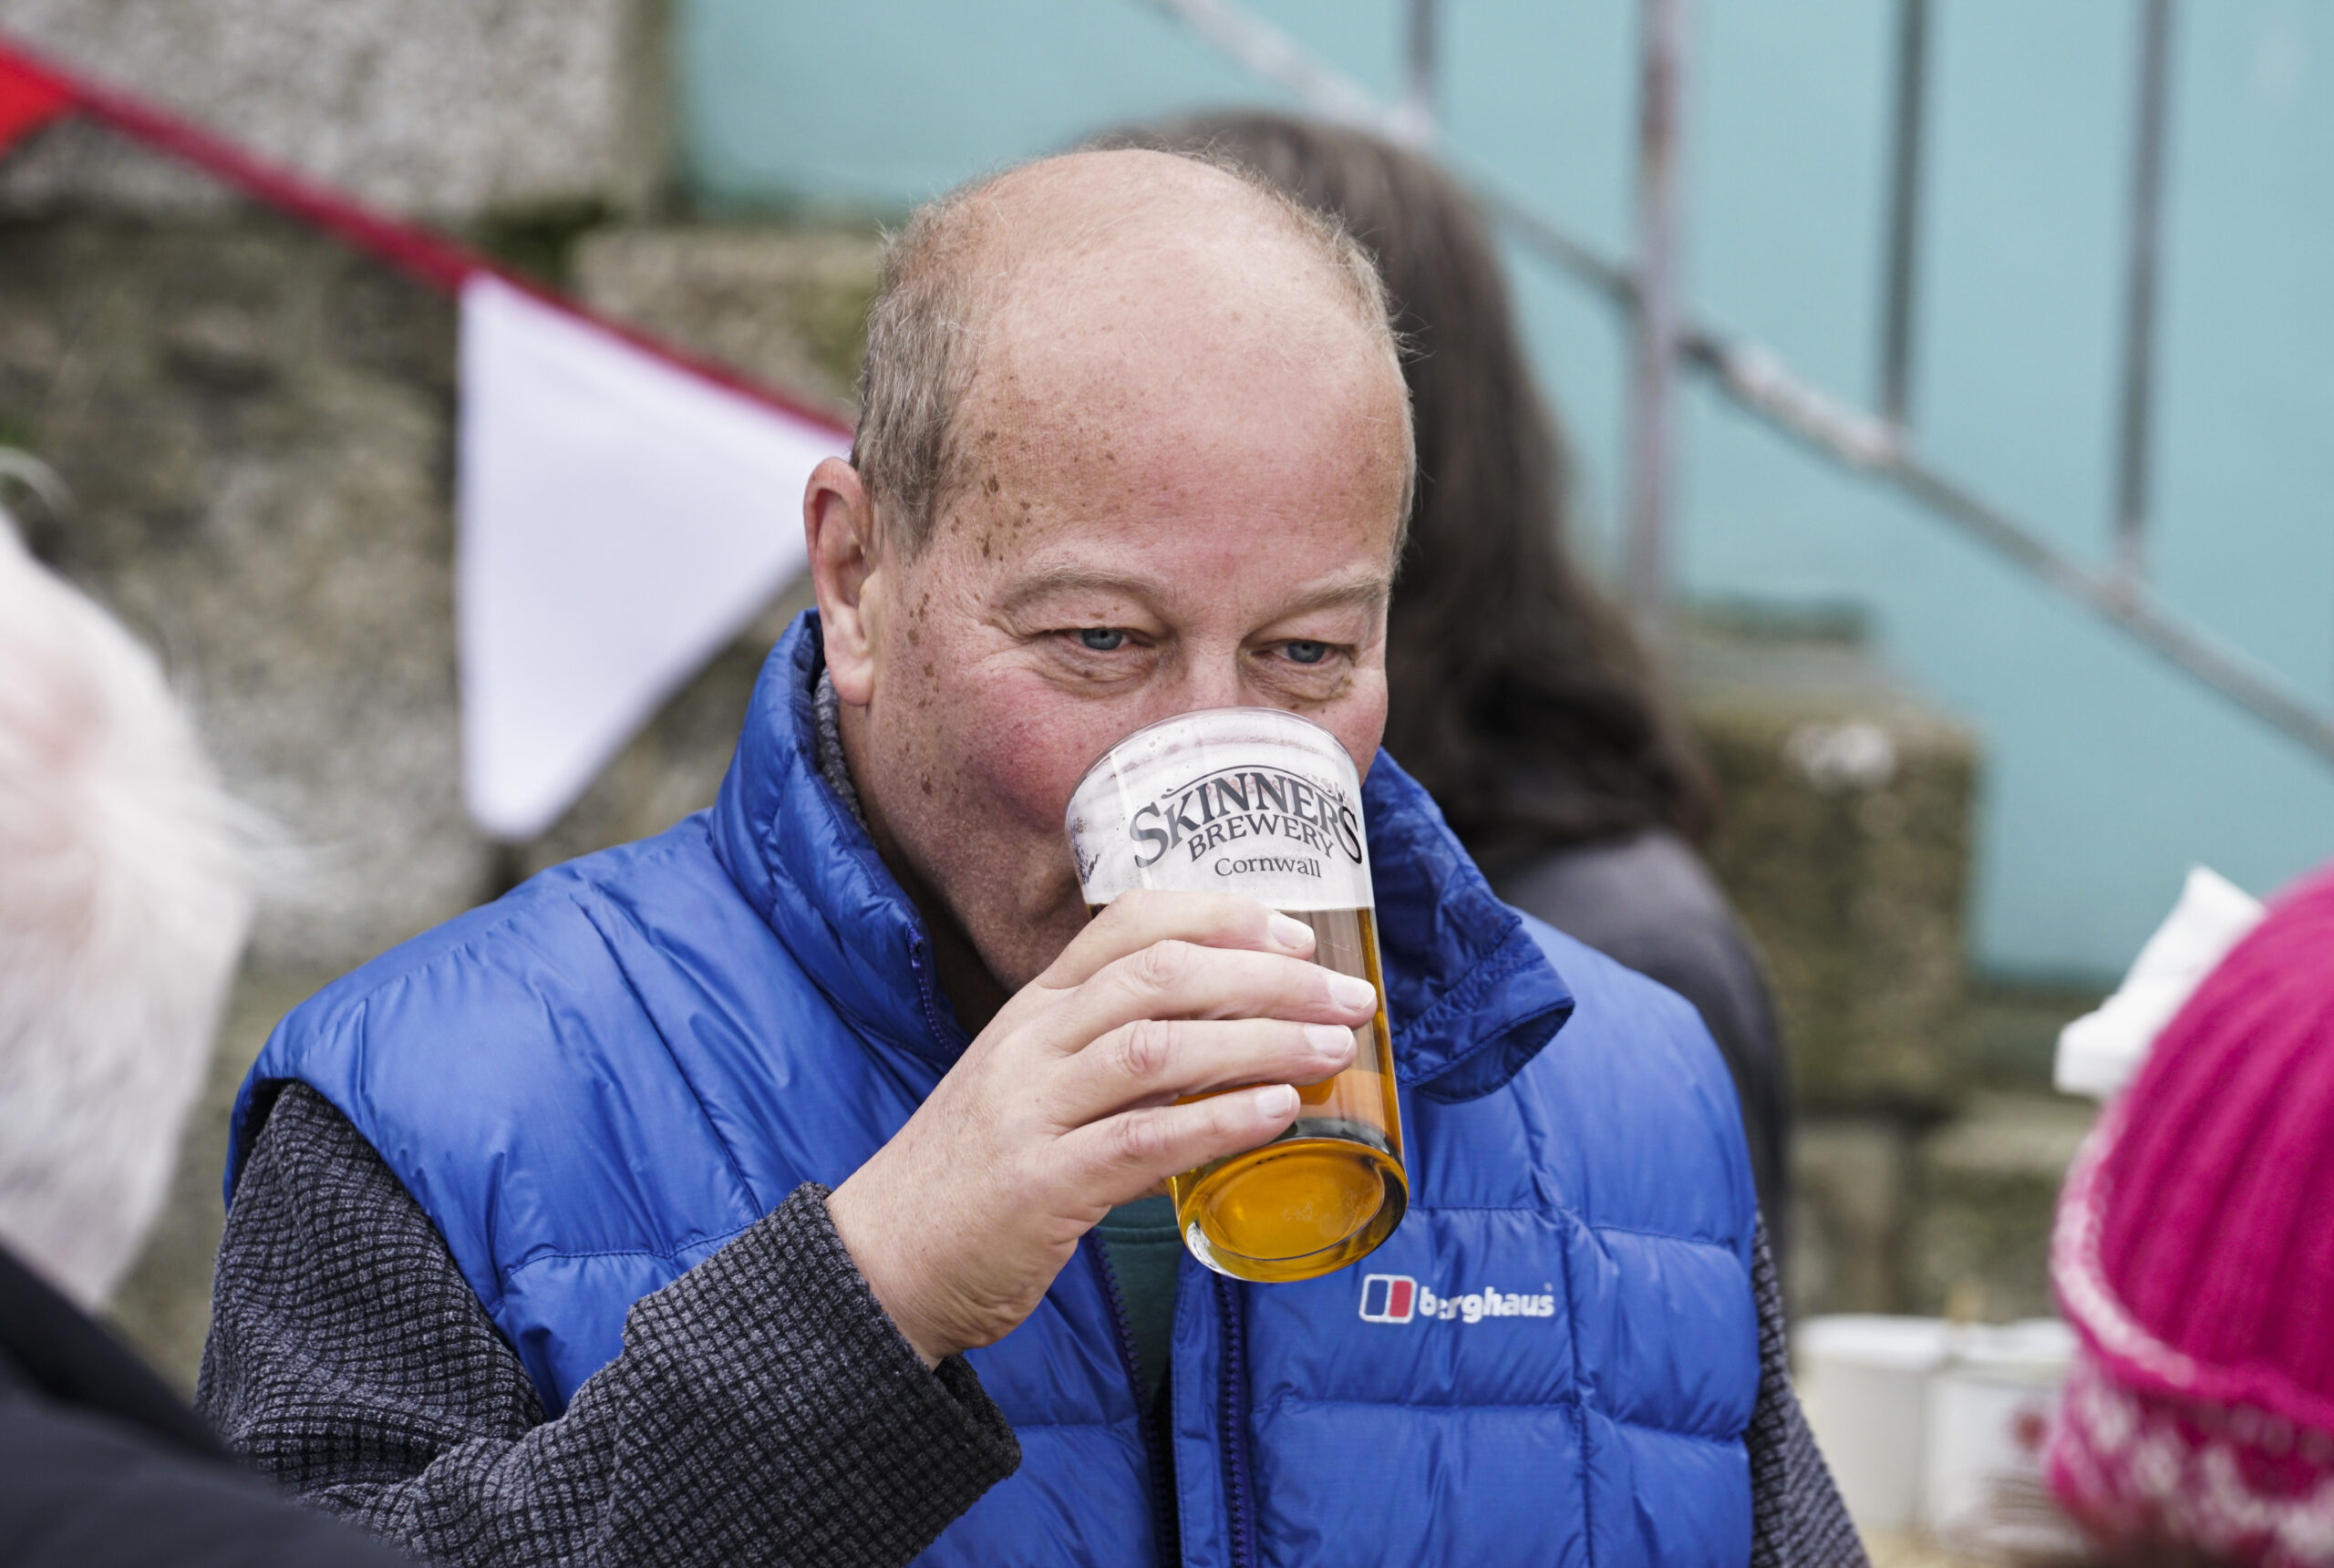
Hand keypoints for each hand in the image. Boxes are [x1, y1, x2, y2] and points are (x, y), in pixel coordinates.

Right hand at [825, 889, 1373, 1365]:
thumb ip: (1119, 1067)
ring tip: (1331, 1049)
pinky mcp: (1038, 1185)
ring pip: (1156, 1047)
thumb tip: (1234, 1061)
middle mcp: (1030, 1043)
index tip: (1295, 931)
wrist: (881, 1262)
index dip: (1220, 915)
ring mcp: (1030, 1110)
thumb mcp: (1036, 1091)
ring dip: (1258, 1041)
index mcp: (1034, 1009)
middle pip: (1159, 974)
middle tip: (1346, 995)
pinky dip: (1217, 1122)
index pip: (1128, 922)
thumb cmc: (974, 1176)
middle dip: (1267, 975)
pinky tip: (1275, 1114)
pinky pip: (1141, 1141)